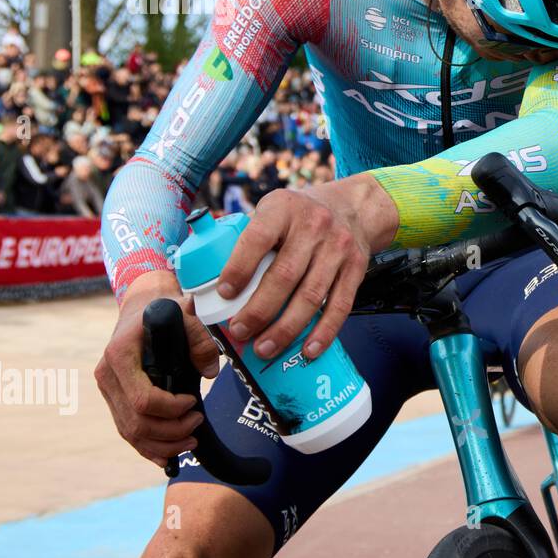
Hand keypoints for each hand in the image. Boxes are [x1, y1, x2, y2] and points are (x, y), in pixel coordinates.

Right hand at [94, 271, 219, 466]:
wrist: (143, 304)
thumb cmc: (166, 309)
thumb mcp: (186, 313)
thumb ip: (200, 339)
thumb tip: (211, 372)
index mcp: (120, 355)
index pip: (143, 399)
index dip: (171, 409)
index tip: (194, 401)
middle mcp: (107, 375)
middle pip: (136, 422)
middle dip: (171, 431)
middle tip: (197, 423)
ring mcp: (108, 390)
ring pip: (129, 432)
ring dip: (162, 444)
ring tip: (191, 441)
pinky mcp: (114, 399)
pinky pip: (127, 431)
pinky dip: (147, 447)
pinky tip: (168, 456)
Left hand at [214, 174, 396, 360]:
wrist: (351, 208)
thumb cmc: (298, 218)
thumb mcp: (270, 213)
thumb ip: (242, 244)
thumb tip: (201, 295)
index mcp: (283, 208)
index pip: (257, 238)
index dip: (239, 268)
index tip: (224, 294)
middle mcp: (314, 225)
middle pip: (284, 275)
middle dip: (259, 310)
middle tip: (240, 331)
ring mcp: (339, 247)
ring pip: (311, 296)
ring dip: (286, 328)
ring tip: (264, 348)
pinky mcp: (356, 267)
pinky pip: (340, 305)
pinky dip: (324, 332)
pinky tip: (308, 350)